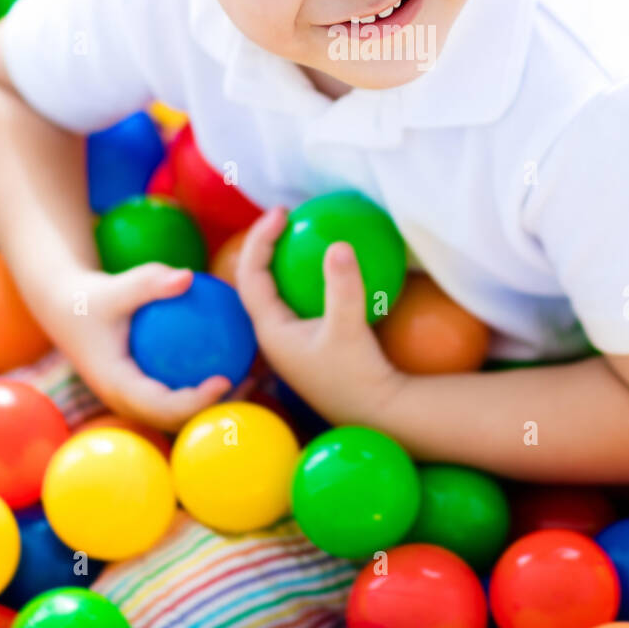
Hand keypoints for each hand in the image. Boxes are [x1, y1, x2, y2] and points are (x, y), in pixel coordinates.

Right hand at [40, 263, 232, 429]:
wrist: (67, 311)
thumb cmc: (91, 298)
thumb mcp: (116, 287)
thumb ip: (149, 283)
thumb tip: (188, 277)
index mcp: (118, 386)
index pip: (162, 406)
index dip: (196, 402)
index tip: (226, 380)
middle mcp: (127, 402)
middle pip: (177, 419)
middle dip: (215, 409)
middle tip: (251, 382)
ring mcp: (135, 400)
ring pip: (180, 413)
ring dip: (216, 403)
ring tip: (253, 378)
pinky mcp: (143, 390)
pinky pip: (178, 394)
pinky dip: (205, 385)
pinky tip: (235, 361)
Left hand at [234, 206, 406, 427]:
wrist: (377, 414)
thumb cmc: (358, 376)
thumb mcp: (350, 328)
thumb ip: (343, 287)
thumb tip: (338, 245)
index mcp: (270, 330)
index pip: (251, 275)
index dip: (260, 239)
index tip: (283, 212)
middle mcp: (272, 335)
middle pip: (255, 280)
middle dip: (265, 245)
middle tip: (286, 216)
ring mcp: (289, 340)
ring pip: (273, 291)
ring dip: (280, 261)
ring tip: (298, 233)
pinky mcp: (307, 343)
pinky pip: (294, 300)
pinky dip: (300, 277)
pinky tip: (323, 267)